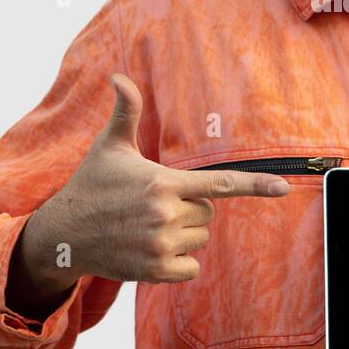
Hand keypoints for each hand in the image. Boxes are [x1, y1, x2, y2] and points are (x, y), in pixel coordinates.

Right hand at [15, 72, 291, 291]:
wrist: (63, 235)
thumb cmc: (91, 185)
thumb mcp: (109, 147)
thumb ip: (125, 112)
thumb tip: (118, 76)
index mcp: (162, 182)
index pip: (220, 183)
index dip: (256, 185)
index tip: (285, 188)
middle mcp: (165, 214)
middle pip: (207, 212)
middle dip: (187, 208)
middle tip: (151, 205)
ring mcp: (161, 245)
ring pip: (199, 239)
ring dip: (181, 235)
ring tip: (146, 227)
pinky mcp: (155, 271)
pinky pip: (191, 267)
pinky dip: (177, 262)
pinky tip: (149, 250)